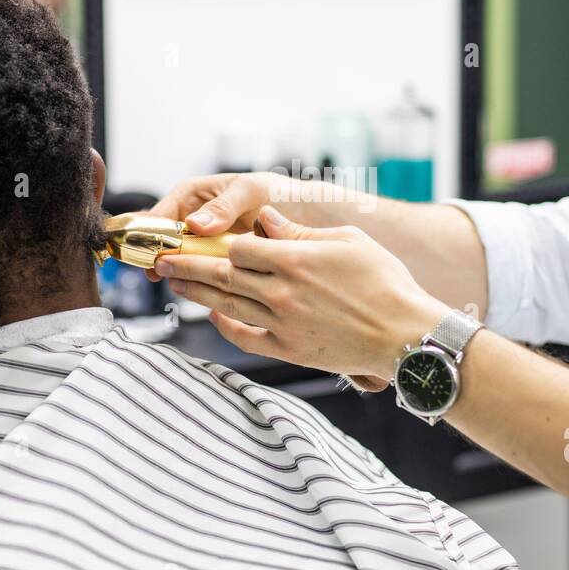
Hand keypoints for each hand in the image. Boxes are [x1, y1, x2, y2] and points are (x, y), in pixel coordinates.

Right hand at [143, 172, 295, 281]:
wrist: (311, 215)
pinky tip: (208, 292)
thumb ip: (223, 206)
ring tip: (184, 285)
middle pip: (164, 242)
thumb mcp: (251, 192)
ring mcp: (206, 243)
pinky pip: (204, 275)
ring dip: (182, 273)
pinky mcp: (220, 263)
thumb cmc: (279, 193)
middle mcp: (194, 219)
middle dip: (162, 259)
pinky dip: (203, 283)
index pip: (159, 215)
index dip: (150, 235)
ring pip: (182, 261)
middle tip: (162, 275)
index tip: (152, 254)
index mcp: (192, 194)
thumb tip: (194, 224)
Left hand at [154, 205, 449, 384]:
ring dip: (196, 292)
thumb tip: (265, 220)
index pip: (239, 246)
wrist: (405, 335)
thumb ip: (299, 231)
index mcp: (295, 259)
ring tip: (175, 282)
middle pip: (221, 274)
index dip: (221, 241)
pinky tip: (215, 315)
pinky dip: (225, 325)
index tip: (206, 237)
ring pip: (226, 304)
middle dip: (188, 264)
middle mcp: (280, 292)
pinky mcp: (288, 349)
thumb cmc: (385, 283)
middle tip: (163, 259)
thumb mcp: (348, 240)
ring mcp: (281, 323)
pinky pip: (245, 337)